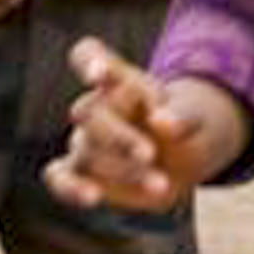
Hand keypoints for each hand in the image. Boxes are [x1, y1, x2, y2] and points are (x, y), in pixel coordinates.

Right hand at [49, 39, 247, 212]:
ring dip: (120, 169)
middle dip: (119, 137)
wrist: (184, 158)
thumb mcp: (193, 115)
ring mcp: (84, 141)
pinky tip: (92, 197)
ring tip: (160, 185)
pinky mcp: (80, 172)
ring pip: (86, 151)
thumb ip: (181, 116)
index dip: (88, 62)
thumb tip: (162, 121)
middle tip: (150, 154)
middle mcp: (95, 107)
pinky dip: (72, 187)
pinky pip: (60, 177)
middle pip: (88, 113)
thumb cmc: (183, 126)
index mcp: (119, 79)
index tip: (99, 74)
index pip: (87, 56)